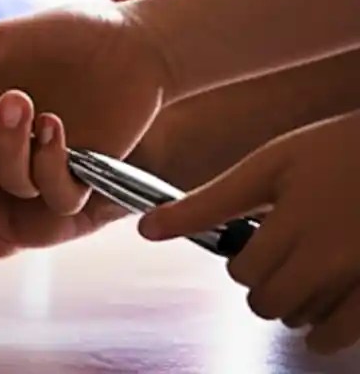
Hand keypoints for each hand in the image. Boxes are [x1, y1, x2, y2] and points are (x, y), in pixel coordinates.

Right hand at [0, 3, 172, 220]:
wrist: (135, 42)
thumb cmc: (72, 37)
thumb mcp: (0, 37)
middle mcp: (10, 146)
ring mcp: (46, 162)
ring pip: (12, 183)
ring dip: (12, 148)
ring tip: (26, 104)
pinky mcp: (84, 174)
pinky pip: (59, 193)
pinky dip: (51, 164)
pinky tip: (54, 126)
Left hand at [139, 110, 359, 354]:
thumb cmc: (338, 150)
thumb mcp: (271, 164)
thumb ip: (210, 202)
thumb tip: (147, 229)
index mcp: (293, 216)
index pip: (242, 268)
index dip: (240, 258)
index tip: (252, 242)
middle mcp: (326, 251)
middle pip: (265, 299)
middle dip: (261, 282)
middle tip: (278, 256)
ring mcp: (355, 275)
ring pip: (296, 318)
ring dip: (291, 303)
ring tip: (305, 270)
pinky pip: (337, 336)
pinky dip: (323, 330)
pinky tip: (323, 305)